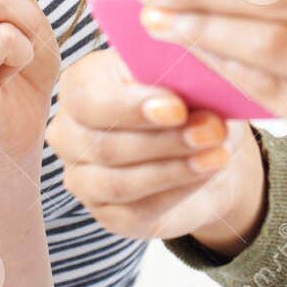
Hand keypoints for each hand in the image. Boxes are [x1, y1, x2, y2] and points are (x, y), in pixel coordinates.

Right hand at [47, 47, 264, 251]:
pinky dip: (178, 191)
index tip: (179, 109)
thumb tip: (194, 81)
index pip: (88, 99)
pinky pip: (138, 210)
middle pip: (105, 145)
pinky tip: (205, 173)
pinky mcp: (106, 213)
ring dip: (175, 169)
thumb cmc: (187, 95)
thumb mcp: (188, 73)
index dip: (133, 107)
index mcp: (81, 84)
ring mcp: (82, 177)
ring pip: (120, 183)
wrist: (204, 144)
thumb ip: (183, 72)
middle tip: (212, 131)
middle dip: (165, 140)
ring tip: (217, 155)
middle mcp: (69, 132)